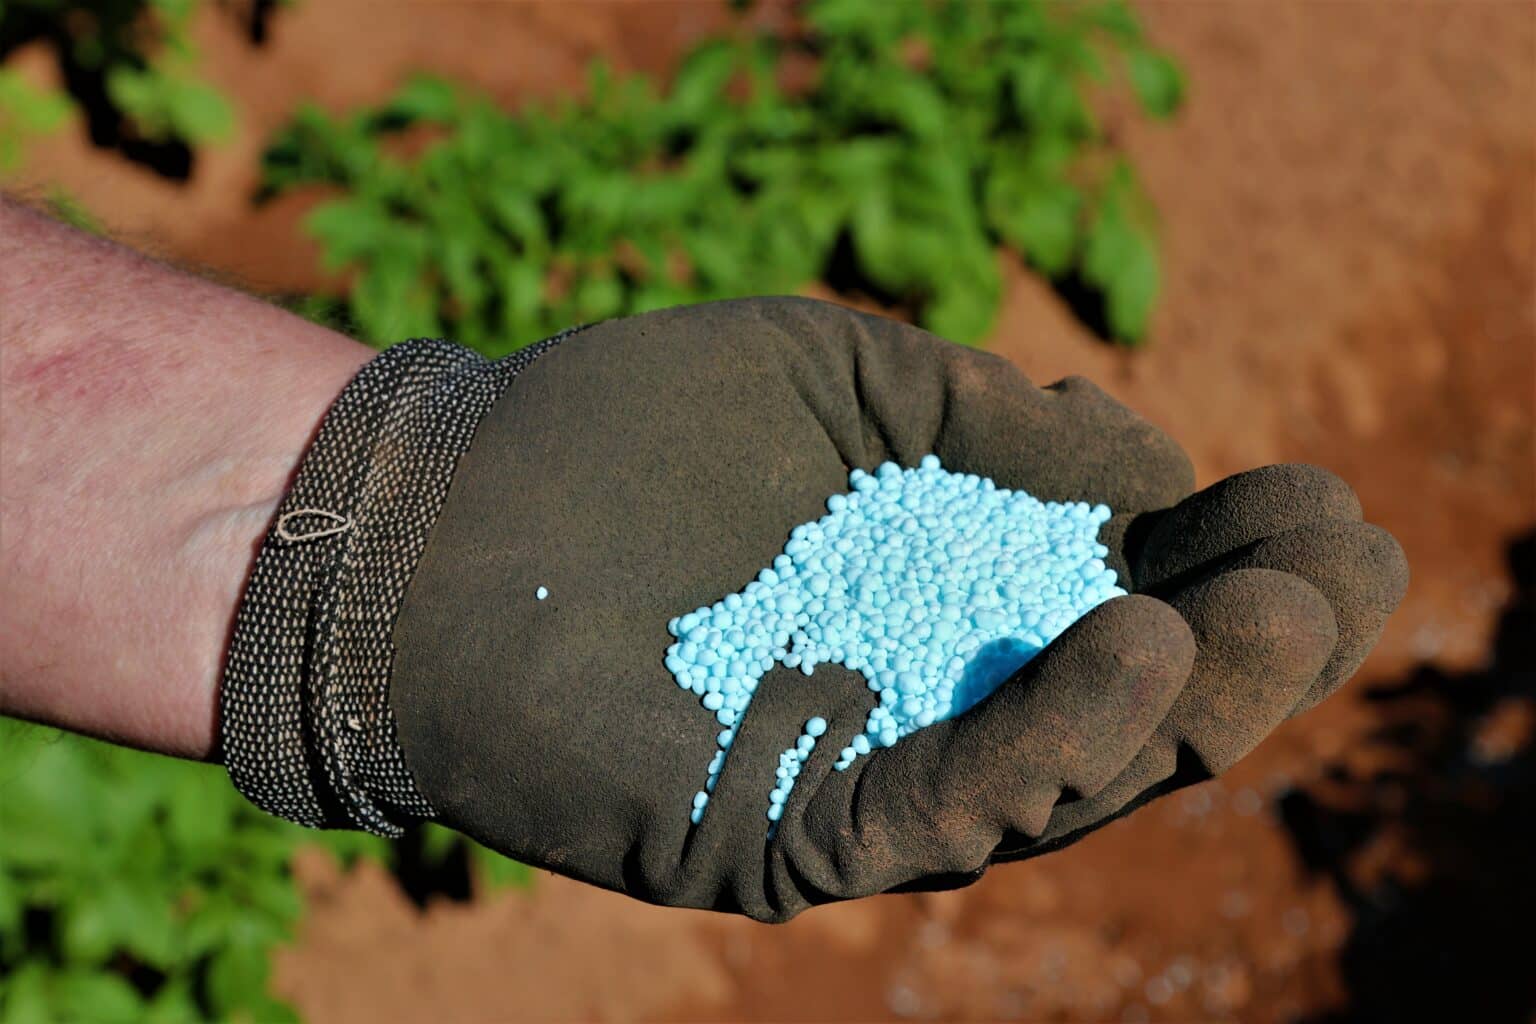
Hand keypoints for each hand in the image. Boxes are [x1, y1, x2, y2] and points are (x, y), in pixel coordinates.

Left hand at [381, 295, 1406, 921]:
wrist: (446, 514)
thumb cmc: (625, 429)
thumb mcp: (836, 374)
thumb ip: (985, 418)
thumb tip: (1146, 464)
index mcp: (941, 586)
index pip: (1126, 592)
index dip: (1236, 555)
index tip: (1318, 497)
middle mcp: (925, 689)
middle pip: (1129, 698)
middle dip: (1257, 640)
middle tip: (1352, 561)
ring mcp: (870, 769)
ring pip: (1070, 772)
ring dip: (1194, 695)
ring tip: (1283, 612)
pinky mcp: (796, 834)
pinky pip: (956, 802)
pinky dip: (1056, 734)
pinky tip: (1139, 643)